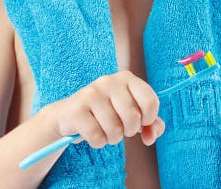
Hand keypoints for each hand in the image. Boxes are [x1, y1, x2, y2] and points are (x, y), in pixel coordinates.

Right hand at [51, 70, 165, 147]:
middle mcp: (109, 81)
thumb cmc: (107, 113)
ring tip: (105, 130)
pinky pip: (97, 136)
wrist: (70, 114)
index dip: (149, 118)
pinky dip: (98, 142)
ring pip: (115, 129)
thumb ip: (151, 124)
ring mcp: (92, 93)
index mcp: (127, 78)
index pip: (150, 101)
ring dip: (112, 138)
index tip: (140, 121)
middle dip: (129, 131)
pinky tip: (93, 134)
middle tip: (119, 127)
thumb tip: (151, 137)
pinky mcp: (77, 109)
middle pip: (133, 118)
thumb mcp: (132, 114)